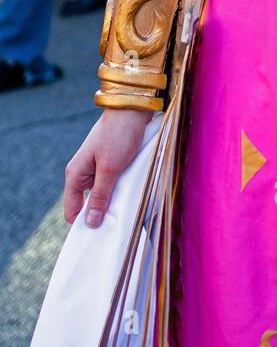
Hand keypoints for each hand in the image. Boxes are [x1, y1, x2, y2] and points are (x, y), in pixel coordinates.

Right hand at [64, 108, 152, 226]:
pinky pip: (112, 186)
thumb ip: (99, 196)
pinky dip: (120, 192)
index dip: (84, 225)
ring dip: (114, 203)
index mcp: (75, 175)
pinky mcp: (111, 166)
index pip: (73, 211)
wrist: (132, 110)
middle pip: (88, 206)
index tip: (101, 236)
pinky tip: (132, 196)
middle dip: (101, 215)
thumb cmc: (118, 136)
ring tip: (128, 211)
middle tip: (118, 225)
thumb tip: (90, 223)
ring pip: (102, 196)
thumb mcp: (109, 169)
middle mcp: (83, 174)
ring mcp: (97, 170)